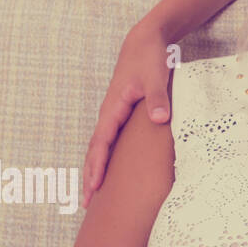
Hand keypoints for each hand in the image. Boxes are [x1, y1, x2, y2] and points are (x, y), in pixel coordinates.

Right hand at [82, 21, 175, 206]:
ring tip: (95, 195)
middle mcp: (110, 114)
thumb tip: (160, 120)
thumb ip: (158, 98)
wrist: (146, 42)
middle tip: (87, 204)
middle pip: (95, 150)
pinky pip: (111, 140)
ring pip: (101, 146)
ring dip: (97, 168)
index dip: (97, 165)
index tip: (94, 187)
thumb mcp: (156, 77)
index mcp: (113, 108)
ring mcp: (115, 114)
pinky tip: (112, 170)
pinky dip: (107, 157)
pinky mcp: (123, 114)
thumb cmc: (150, 59)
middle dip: (90, 175)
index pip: (101, 143)